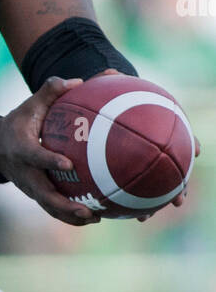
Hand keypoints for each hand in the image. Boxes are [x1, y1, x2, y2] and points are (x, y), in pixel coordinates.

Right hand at [0, 76, 101, 225]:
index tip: (67, 165)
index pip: (35, 157)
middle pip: (43, 194)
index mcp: (22, 150)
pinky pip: (52, 209)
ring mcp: (29, 187)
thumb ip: (50, 91)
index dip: (49, 161)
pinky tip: (93, 217)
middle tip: (86, 208)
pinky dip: (70, 217)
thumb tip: (77, 81)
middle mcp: (25, 173)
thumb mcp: (29, 105)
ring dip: (70, 216)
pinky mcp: (35, 195)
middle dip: (64, 204)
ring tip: (95, 218)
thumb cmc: (18, 123)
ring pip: (49, 207)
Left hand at [96, 69, 200, 220]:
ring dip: (149, 205)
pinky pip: (117, 191)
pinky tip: (105, 214)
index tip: (196, 152)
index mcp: (155, 129)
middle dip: (176, 188)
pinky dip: (115, 202)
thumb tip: (109, 73)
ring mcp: (137, 164)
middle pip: (170, 172)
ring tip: (145, 218)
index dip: (190, 145)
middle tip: (179, 200)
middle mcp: (152, 150)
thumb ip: (105, 80)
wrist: (95, 108)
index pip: (181, 137)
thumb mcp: (102, 86)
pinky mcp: (116, 175)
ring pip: (147, 189)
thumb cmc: (103, 97)